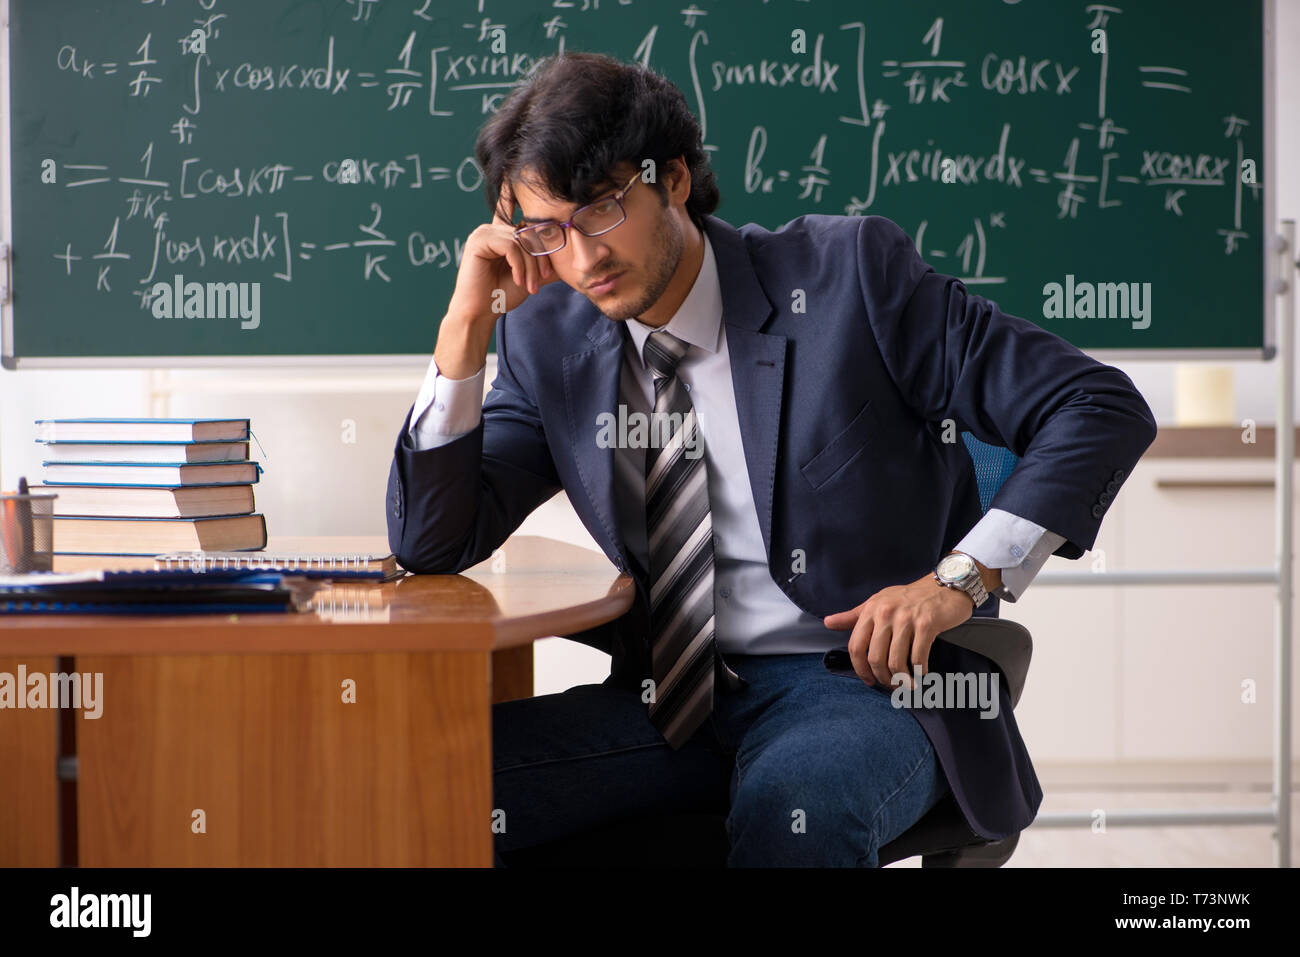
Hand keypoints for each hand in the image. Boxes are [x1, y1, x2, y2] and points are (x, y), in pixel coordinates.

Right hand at [446, 178, 561, 323]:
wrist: (481, 312)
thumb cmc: (502, 296)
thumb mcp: (531, 276)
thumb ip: (546, 264)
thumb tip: (571, 260)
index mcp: (501, 235)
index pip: (508, 208)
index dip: (511, 193)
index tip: (513, 177)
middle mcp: (491, 229)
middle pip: (527, 233)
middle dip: (539, 258)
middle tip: (541, 281)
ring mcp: (484, 232)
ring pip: (521, 241)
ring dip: (530, 266)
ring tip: (530, 286)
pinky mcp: (479, 240)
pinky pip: (510, 246)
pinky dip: (519, 265)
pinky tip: (518, 280)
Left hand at [823, 574, 974, 688]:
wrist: (945, 585)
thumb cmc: (910, 597)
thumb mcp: (878, 601)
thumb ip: (853, 616)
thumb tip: (827, 622)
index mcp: (870, 609)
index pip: (855, 647)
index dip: (860, 669)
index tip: (868, 680)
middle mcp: (885, 613)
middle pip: (874, 658)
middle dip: (882, 678)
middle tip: (891, 685)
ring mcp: (906, 619)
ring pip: (895, 661)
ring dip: (901, 679)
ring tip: (906, 684)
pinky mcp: (927, 624)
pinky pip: (917, 658)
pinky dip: (918, 672)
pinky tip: (920, 673)